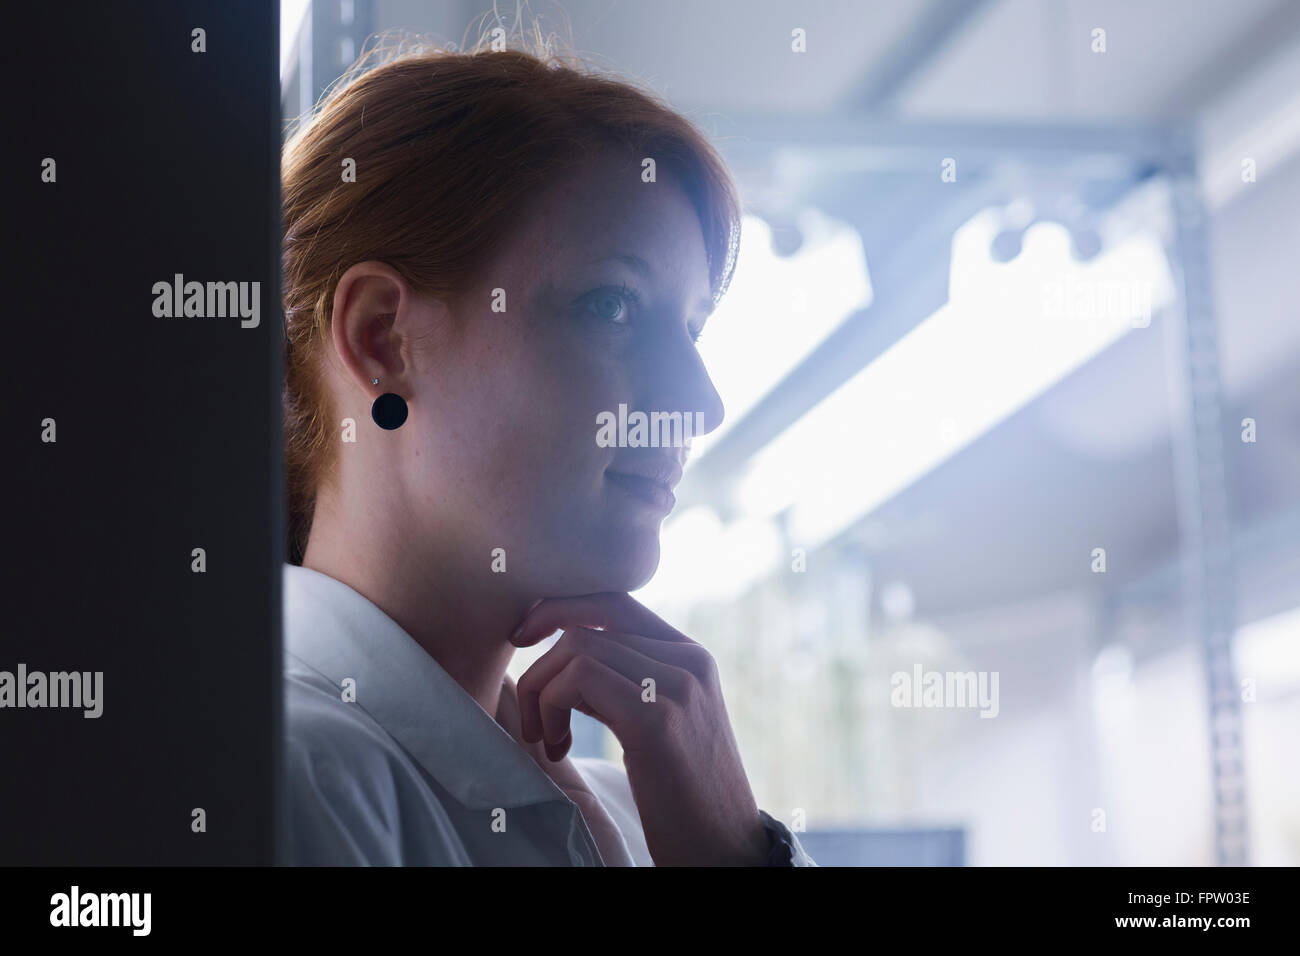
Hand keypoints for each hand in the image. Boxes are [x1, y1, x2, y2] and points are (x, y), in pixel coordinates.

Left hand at [510, 592, 769, 865]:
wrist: (725, 848)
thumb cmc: (684, 797)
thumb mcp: (656, 722)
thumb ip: (619, 683)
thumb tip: (560, 659)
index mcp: (691, 656)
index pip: (613, 601)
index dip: (559, 608)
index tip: (523, 637)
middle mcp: (689, 660)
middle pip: (587, 624)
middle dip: (539, 662)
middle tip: (530, 717)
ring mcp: (677, 685)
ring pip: (577, 646)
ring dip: (540, 693)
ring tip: (546, 740)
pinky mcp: (657, 718)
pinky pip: (579, 678)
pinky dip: (549, 708)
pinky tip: (556, 747)